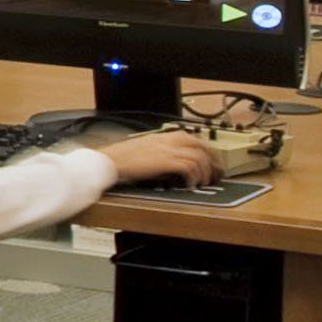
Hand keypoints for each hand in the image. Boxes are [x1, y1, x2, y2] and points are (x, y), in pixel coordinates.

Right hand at [104, 131, 219, 188]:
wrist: (109, 161)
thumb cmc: (118, 159)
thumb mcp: (138, 150)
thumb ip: (152, 151)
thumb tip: (161, 161)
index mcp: (159, 137)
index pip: (188, 136)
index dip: (201, 147)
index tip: (206, 157)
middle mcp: (165, 141)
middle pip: (198, 144)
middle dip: (209, 158)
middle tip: (213, 170)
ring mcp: (166, 150)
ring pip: (197, 156)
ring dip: (204, 170)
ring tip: (204, 181)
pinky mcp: (165, 162)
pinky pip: (189, 167)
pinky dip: (194, 176)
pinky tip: (191, 184)